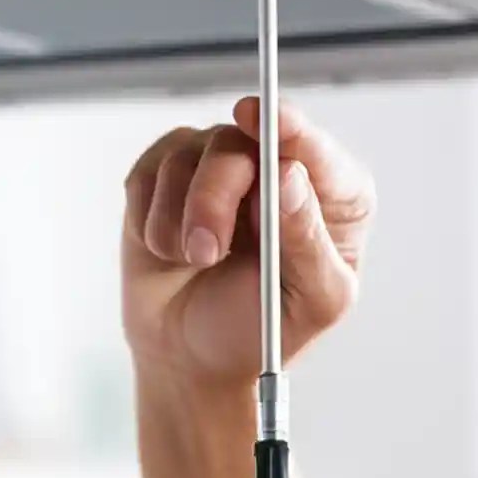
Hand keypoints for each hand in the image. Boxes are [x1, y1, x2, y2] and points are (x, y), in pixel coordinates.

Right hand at [122, 97, 375, 385]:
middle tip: (205, 250)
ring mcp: (217, 166)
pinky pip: (148, 174)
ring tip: (193, 262)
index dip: (286, 126)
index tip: (261, 121)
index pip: (312, 146)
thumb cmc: (260, 329)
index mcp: (330, 196)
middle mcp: (274, 169)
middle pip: (239, 142)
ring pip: (186, 157)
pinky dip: (151, 221)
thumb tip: (288, 176)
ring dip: (179, 222)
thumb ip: (307, 240)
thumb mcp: (310, 302)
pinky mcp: (165, 175)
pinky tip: (170, 250)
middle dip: (214, 197)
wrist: (192, 357)